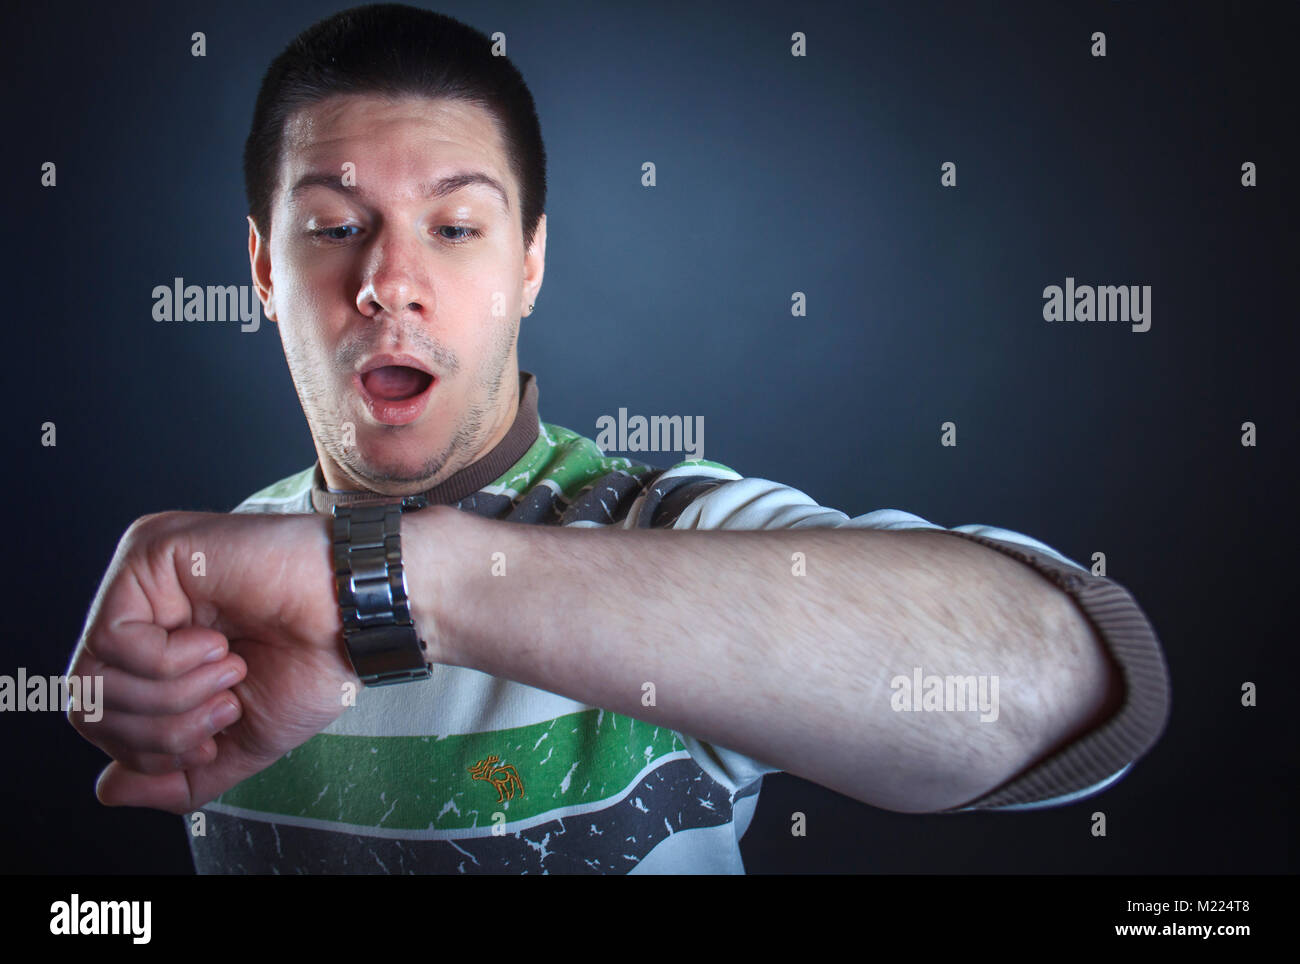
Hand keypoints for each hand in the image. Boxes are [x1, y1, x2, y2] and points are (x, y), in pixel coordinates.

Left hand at [66, 510, 354, 812]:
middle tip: (225, 706)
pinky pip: (115, 639)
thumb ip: (177, 773)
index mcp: (158, 641)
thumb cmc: (316, 661)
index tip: (218, 731)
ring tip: (230, 672)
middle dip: (159, 730)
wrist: (359, 619)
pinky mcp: (149, 552)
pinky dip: (170, 663)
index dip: (150, 748)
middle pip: (85, 700)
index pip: (99, 714)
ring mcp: (140, 576)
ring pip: (91, 674)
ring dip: (171, 696)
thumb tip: (108, 790)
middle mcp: (140, 603)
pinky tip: (219, 645)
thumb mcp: (241, 738)